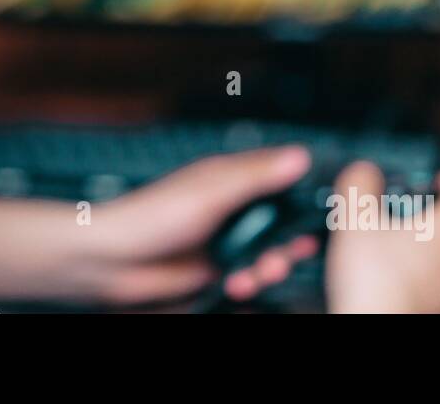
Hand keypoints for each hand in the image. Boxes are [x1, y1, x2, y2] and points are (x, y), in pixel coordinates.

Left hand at [84, 146, 316, 306]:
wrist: (112, 262)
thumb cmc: (150, 216)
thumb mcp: (210, 191)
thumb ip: (257, 176)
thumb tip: (298, 156)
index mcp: (231, 178)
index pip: (282, 179)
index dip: (306, 194)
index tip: (327, 210)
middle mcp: (232, 207)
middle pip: (282, 222)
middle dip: (291, 240)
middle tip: (293, 250)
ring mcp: (225, 239)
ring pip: (269, 252)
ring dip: (269, 265)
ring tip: (258, 273)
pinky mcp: (217, 268)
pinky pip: (249, 275)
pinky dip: (250, 281)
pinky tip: (237, 284)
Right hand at [324, 161, 439, 312]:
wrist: (374, 326)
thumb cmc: (372, 282)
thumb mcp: (353, 221)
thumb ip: (359, 185)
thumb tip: (364, 172)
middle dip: (432, 220)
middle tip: (403, 220)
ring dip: (428, 251)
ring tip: (394, 252)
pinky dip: (424, 276)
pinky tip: (396, 278)